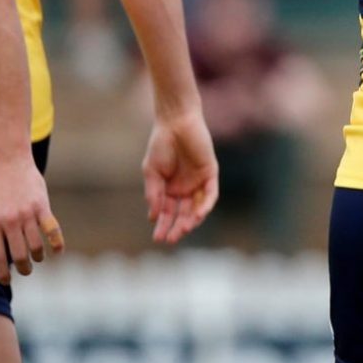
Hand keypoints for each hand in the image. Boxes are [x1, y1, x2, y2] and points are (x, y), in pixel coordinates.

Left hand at [0, 153, 61, 280]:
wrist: (9, 163)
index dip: (1, 273)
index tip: (6, 281)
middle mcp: (8, 220)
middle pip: (18, 254)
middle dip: (23, 268)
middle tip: (25, 271)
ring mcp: (26, 213)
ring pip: (35, 245)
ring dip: (37, 257)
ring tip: (36, 259)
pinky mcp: (42, 206)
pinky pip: (52, 230)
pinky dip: (56, 244)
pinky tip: (57, 251)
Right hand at [142, 112, 219, 244]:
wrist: (175, 123)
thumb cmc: (161, 145)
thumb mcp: (152, 172)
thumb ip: (153, 193)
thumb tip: (153, 216)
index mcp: (169, 189)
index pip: (167, 212)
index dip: (163, 225)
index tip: (158, 238)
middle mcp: (185, 188)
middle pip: (183, 213)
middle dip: (177, 227)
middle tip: (171, 239)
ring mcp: (198, 182)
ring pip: (197, 207)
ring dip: (192, 220)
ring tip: (183, 230)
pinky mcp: (210, 173)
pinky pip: (210, 193)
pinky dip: (205, 204)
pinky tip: (199, 214)